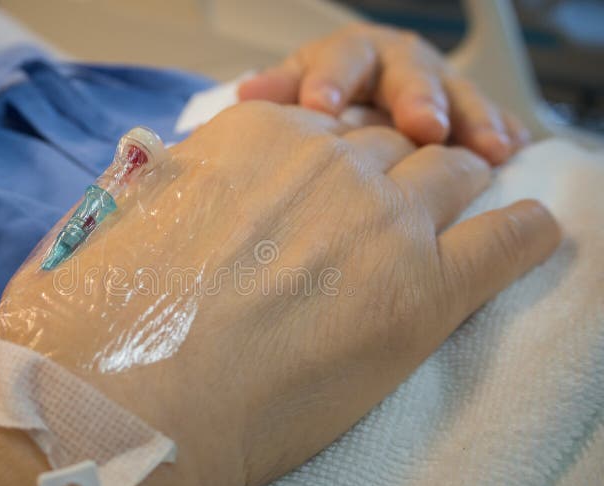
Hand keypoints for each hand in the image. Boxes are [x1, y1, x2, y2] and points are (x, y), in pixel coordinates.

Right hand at [0, 102, 558, 485]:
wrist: (124, 404)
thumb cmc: (102, 322)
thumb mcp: (117, 219)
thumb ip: (163, 185)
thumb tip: (172, 183)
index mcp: (254, 138)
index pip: (332, 130)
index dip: (338, 170)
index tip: (336, 207)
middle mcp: (324, 164)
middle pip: (394, 148)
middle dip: (395, 180)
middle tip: (384, 231)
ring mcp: (380, 222)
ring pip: (454, 173)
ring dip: (455, 197)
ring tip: (448, 237)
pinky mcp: (421, 293)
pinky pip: (511, 235)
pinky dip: (523, 232)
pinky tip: (523, 236)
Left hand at [239, 23, 529, 164]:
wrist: (357, 105)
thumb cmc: (320, 108)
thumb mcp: (296, 96)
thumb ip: (277, 96)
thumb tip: (247, 97)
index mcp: (346, 58)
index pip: (339, 61)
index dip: (331, 82)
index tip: (321, 109)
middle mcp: (393, 65)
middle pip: (406, 72)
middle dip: (415, 97)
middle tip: (424, 127)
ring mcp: (434, 87)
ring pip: (456, 94)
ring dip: (471, 120)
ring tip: (488, 148)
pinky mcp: (465, 111)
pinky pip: (489, 116)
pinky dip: (501, 131)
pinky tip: (514, 150)